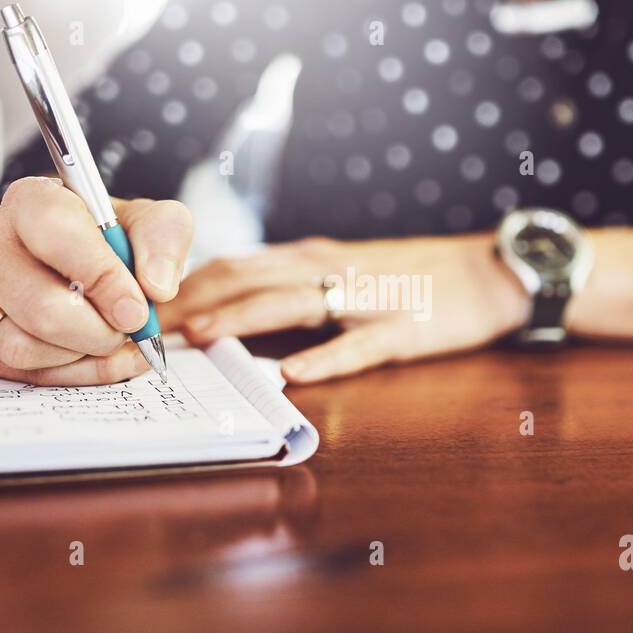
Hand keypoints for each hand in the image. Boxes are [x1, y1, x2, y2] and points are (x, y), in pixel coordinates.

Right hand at [0, 176, 192, 383]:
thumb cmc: (112, 242)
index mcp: (29, 201)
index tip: (136, 309)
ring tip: (107, 338)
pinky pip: (15, 373)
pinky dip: (66, 373)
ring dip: (81, 355)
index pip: (56, 236)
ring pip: (23, 347)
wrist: (82, 265)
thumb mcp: (152, 224)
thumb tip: (156, 286)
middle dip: (98, 332)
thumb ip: (165, 239)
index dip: (101, 279)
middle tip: (127, 330)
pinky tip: (89, 356)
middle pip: (39, 307)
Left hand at [166, 234, 530, 383]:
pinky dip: (326, 358)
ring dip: (242, 319)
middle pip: (252, 278)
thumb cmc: (413, 278)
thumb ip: (294, 285)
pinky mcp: (405, 329)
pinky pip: (360, 345)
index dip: (187, 283)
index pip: (238, 264)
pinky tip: (294, 374)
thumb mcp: (346, 271)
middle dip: (196, 300)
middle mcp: (333, 270)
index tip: (144, 304)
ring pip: (294, 303)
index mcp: (316, 258)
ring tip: (200, 337)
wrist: (488, 274)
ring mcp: (368, 299)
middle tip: (149, 325)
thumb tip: (232, 304)